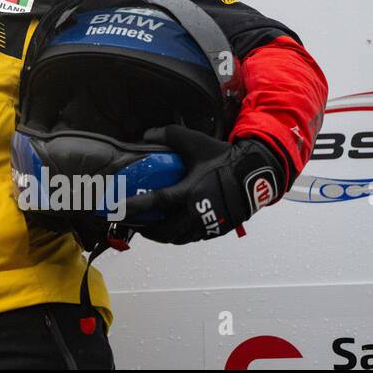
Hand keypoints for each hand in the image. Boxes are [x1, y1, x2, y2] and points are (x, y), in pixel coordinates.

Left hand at [123, 126, 283, 244]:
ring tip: (149, 227)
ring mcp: (208, 224)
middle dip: (145, 229)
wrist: (257, 174)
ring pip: (178, 238)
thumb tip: (145, 135)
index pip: (155, 202)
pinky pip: (192, 237)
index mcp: (189, 191)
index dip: (134, 207)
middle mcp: (197, 212)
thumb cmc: (225, 159)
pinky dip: (178, 235)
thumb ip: (168, 135)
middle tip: (132, 223)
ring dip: (161, 235)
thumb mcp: (195, 142)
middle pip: (164, 230)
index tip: (116, 210)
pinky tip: (171, 227)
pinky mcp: (217, 229)